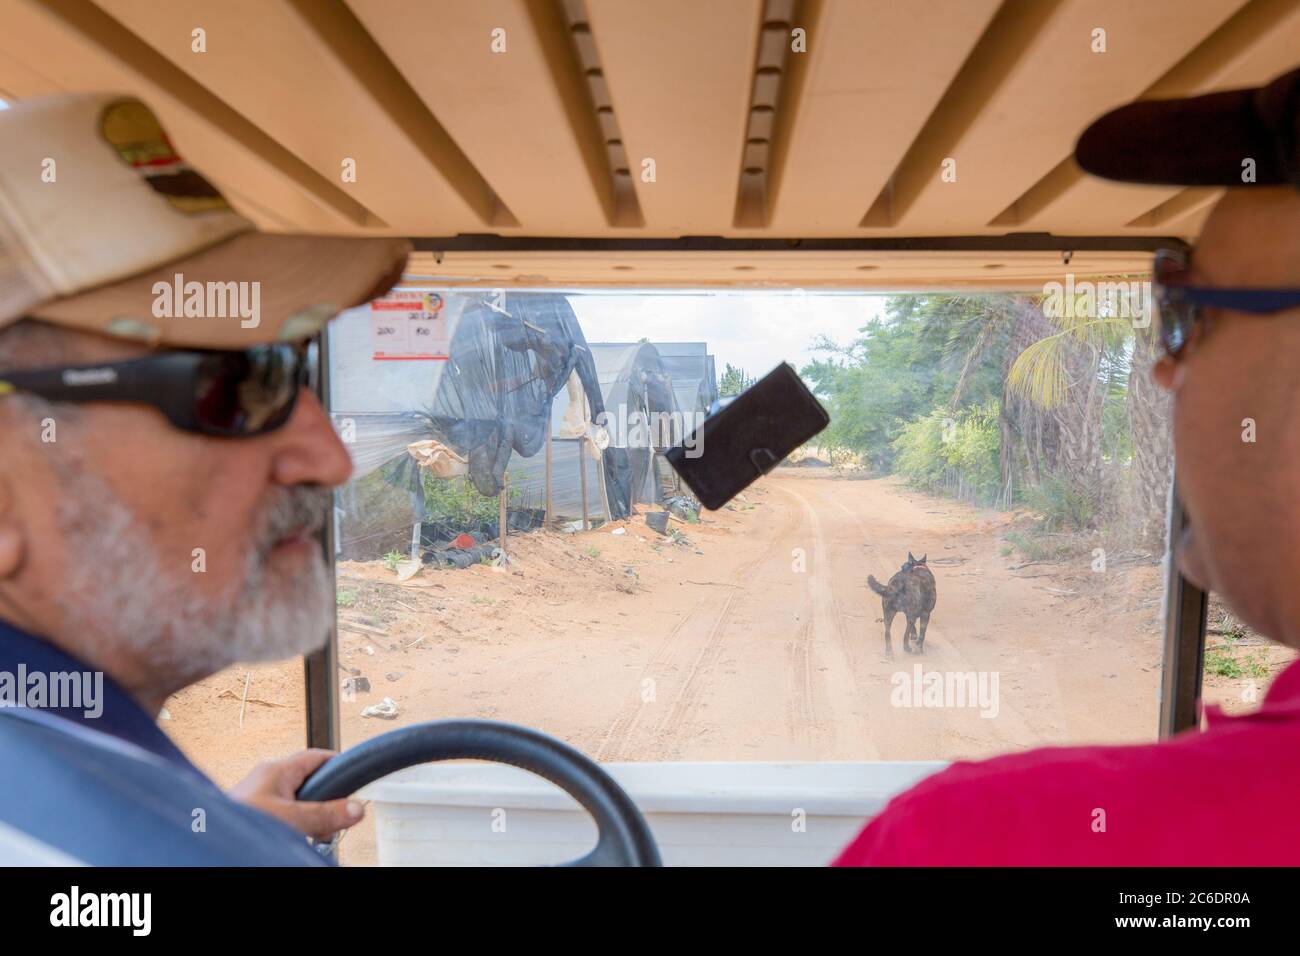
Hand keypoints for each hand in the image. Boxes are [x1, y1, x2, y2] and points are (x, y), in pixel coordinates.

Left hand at [229, 748, 363, 840]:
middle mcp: (267, 779)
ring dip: (310, 816)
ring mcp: (259, 797)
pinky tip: (297, 837)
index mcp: (276, 769)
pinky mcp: (253, 814)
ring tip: (316, 833)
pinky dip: (296, 825)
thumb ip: (325, 814)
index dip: (339, 765)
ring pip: (297, 801)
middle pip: (309, 781)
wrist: (202, 842)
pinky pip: (284, 814)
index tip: (357, 778)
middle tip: (337, 817)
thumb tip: (357, 808)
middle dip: (326, 799)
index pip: (317, 756)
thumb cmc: (237, 822)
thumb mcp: (291, 819)